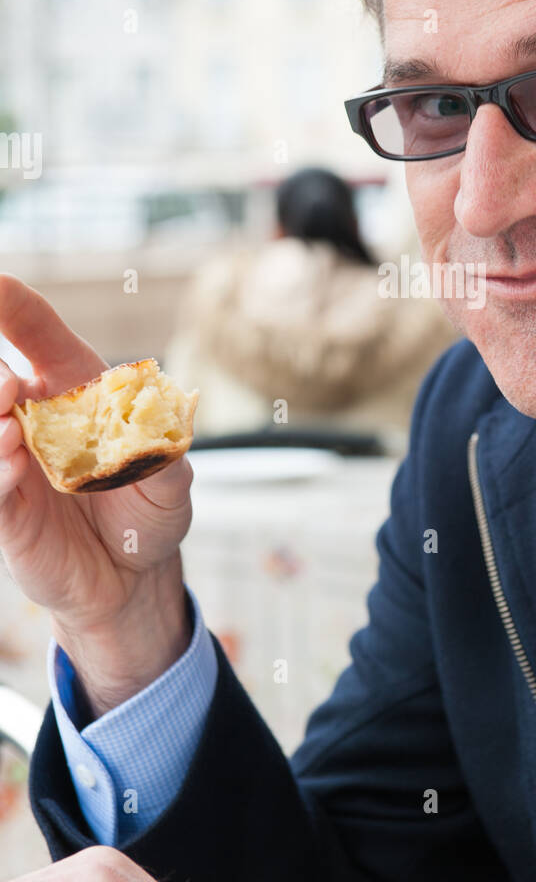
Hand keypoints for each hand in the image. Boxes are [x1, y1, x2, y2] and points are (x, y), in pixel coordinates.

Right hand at [0, 275, 194, 714]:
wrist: (135, 576)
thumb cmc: (151, 509)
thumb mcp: (173, 479)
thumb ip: (164, 453)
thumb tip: (154, 429)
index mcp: (74, 390)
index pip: (37, 334)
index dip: (12, 306)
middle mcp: (34, 419)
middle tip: (8, 383)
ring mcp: (14, 462)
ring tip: (6, 422)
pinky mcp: (8, 511)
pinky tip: (10, 461)